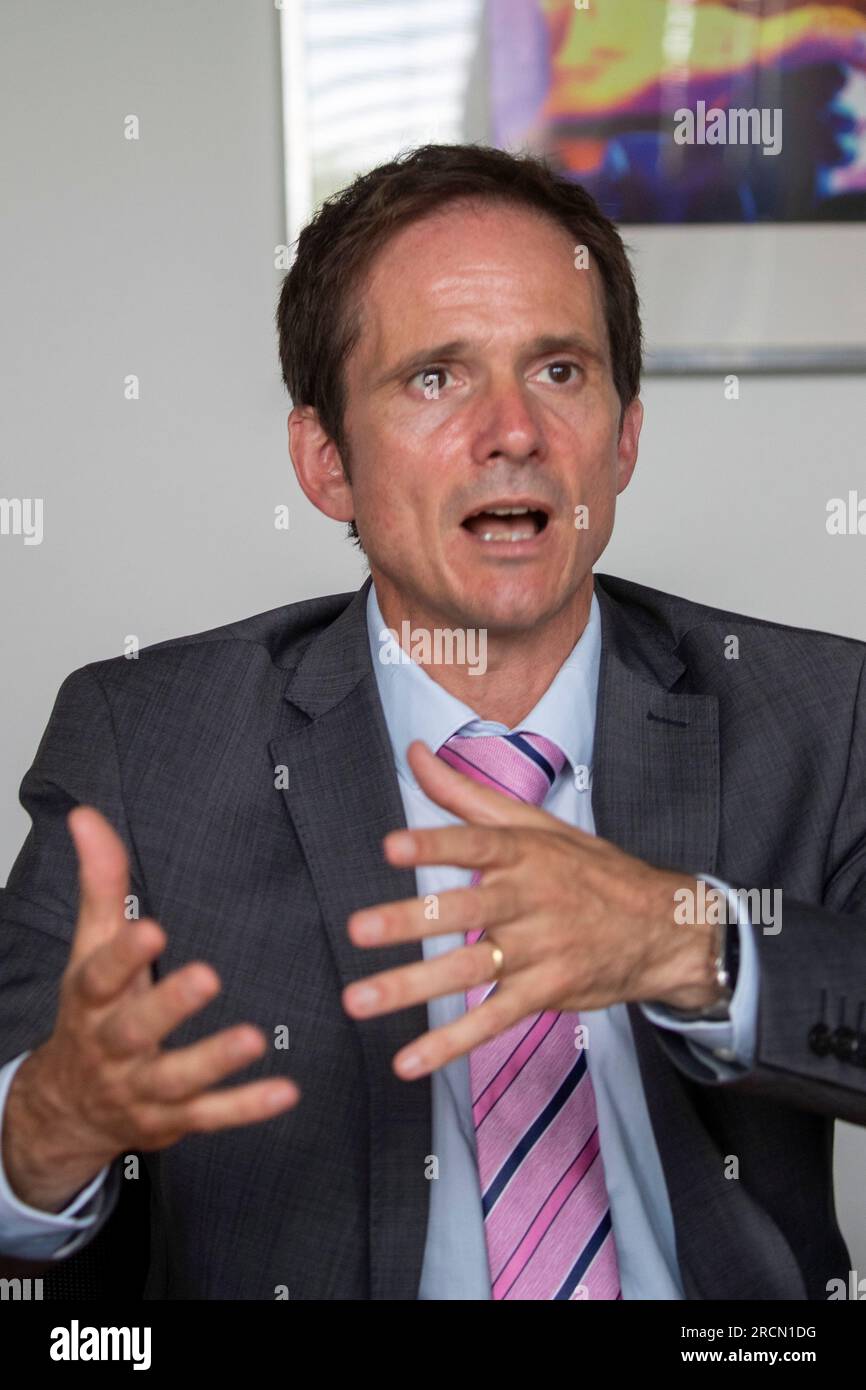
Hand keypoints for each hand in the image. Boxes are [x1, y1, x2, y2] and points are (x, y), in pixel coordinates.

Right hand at [3, 807, 298, 1212]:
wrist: (67, 1107)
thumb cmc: (92, 1012)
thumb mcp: (90, 948)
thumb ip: (102, 883)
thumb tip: (86, 815)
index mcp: (92, 1000)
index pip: (100, 976)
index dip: (124, 954)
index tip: (152, 928)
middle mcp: (112, 1047)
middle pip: (135, 1028)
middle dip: (169, 1005)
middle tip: (208, 976)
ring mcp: (141, 1088)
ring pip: (175, 1078)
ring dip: (214, 1060)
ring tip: (253, 1038)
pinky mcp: (171, 1120)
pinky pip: (210, 1116)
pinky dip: (246, 1107)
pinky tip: (286, 1091)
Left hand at [344, 741, 720, 1078]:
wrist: (663, 928)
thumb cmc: (591, 870)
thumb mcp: (536, 824)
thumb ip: (466, 795)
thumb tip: (413, 752)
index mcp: (526, 853)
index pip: (476, 844)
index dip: (435, 845)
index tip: (391, 846)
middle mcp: (530, 899)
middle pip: (464, 909)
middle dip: (409, 921)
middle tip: (357, 929)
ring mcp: (539, 950)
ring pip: (469, 969)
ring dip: (412, 987)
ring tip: (359, 1001)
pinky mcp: (546, 992)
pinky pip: (493, 1020)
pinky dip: (451, 1043)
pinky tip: (409, 1062)